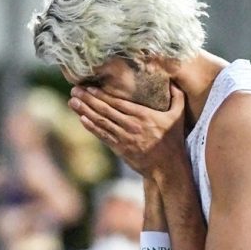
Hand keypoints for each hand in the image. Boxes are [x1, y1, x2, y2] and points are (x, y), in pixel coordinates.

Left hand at [69, 83, 186, 177]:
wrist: (167, 167)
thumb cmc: (173, 140)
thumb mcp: (178, 116)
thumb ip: (177, 98)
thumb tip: (173, 82)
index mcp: (143, 115)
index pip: (117, 102)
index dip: (102, 95)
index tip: (89, 87)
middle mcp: (131, 125)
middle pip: (105, 110)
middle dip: (88, 99)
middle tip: (75, 90)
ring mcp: (124, 137)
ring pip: (101, 122)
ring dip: (85, 111)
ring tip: (72, 101)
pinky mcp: (120, 148)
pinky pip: (103, 136)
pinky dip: (91, 127)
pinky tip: (81, 119)